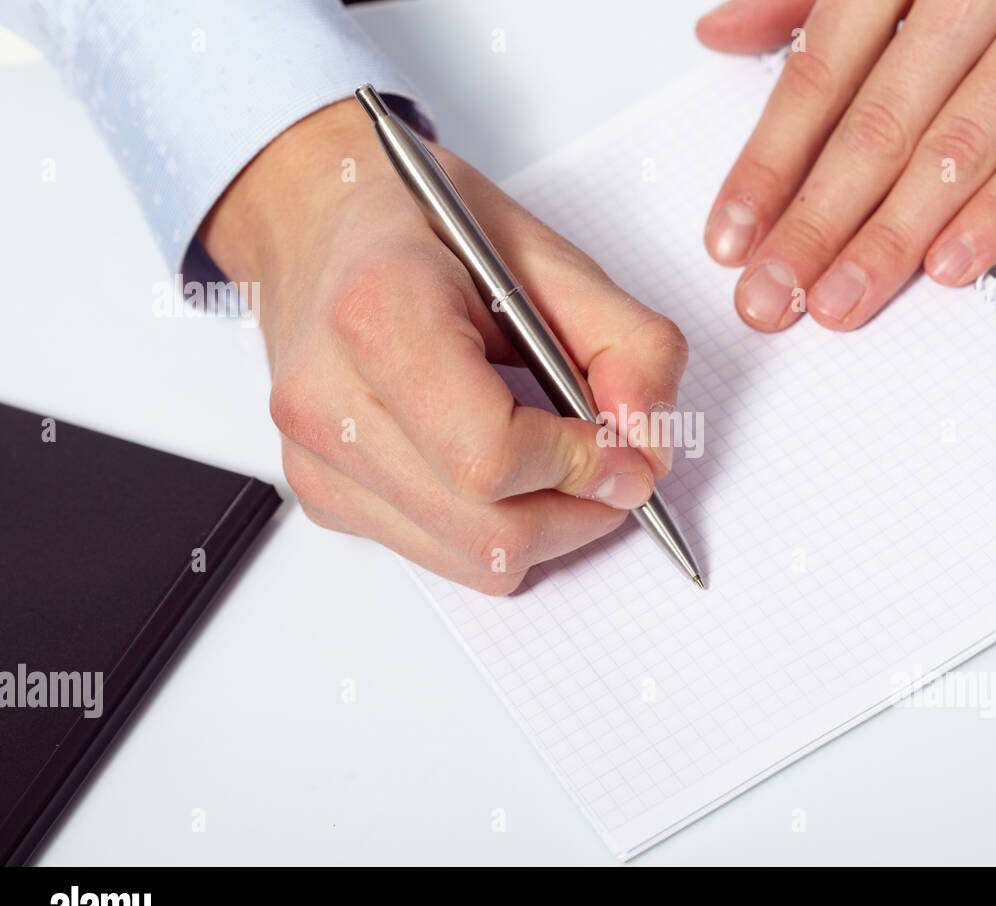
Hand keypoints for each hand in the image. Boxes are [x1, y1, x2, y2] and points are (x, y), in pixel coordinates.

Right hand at [200, 100, 687, 593]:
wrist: (316, 224)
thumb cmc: (420, 228)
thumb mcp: (545, 255)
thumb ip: (626, 344)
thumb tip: (652, 448)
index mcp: (379, 315)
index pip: (489, 456)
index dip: (578, 466)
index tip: (625, 450)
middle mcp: (328, 401)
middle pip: (487, 531)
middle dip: (580, 514)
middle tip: (619, 472)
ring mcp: (314, 459)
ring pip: (472, 561)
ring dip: (547, 529)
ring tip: (568, 467)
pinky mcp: (319, 496)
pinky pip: (441, 557)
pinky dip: (497, 531)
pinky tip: (507, 472)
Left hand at [697, 0, 995, 330]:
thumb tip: (724, 33)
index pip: (819, 74)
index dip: (768, 164)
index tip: (732, 238)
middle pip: (877, 125)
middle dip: (815, 223)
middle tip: (773, 297)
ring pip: (957, 147)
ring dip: (892, 237)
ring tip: (841, 301)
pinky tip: (949, 265)